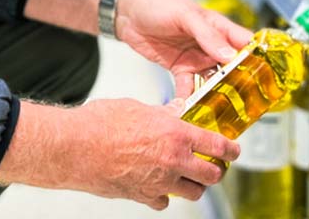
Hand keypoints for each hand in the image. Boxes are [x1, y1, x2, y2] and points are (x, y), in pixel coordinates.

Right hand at [59, 99, 238, 208]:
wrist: (74, 148)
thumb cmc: (100, 124)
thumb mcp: (137, 108)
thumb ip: (162, 114)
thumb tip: (175, 113)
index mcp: (176, 134)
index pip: (217, 145)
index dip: (231, 149)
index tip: (234, 151)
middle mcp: (173, 161)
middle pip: (212, 175)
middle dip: (216, 170)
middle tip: (212, 164)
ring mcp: (160, 182)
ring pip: (193, 192)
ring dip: (194, 184)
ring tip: (186, 174)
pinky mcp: (143, 196)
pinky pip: (164, 201)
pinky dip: (165, 194)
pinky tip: (157, 184)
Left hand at [115, 0, 254, 100]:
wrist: (126, 14)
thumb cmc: (156, 5)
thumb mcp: (184, 15)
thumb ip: (207, 35)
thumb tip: (230, 55)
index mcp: (217, 26)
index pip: (244, 43)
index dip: (258, 58)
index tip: (269, 76)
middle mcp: (210, 44)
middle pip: (232, 67)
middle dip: (240, 84)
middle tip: (248, 103)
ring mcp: (196, 58)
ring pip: (213, 81)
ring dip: (217, 95)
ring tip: (222, 112)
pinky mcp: (180, 69)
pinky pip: (189, 87)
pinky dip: (190, 99)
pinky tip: (192, 110)